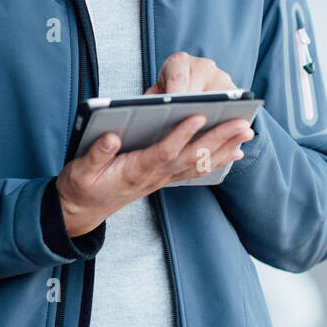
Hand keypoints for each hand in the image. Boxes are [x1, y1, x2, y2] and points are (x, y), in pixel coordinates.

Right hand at [55, 53, 252, 238]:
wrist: (82, 211)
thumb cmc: (82, 186)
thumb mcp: (80, 171)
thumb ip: (95, 154)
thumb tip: (111, 137)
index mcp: (135, 169)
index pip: (164, 151)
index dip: (182, 134)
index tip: (198, 115)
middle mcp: (154, 175)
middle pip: (192, 156)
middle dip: (218, 139)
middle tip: (242, 124)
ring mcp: (162, 178)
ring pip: (199, 163)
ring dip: (225, 148)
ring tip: (247, 132)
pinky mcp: (164, 178)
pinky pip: (197, 169)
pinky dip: (218, 160)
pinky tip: (234, 152)